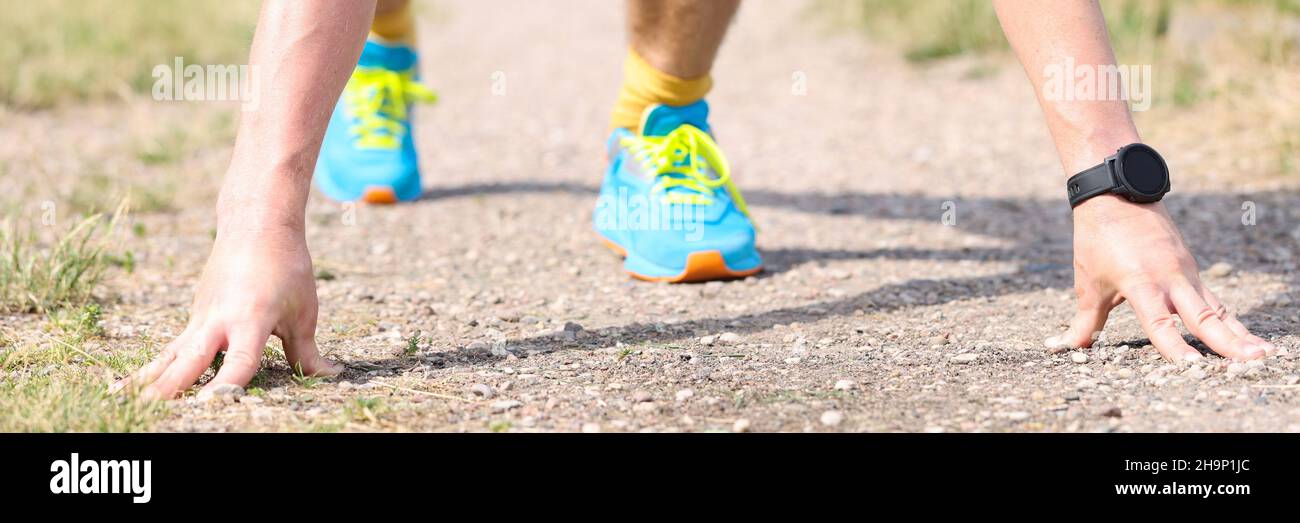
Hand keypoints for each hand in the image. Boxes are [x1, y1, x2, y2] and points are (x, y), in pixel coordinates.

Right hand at [112, 223, 341, 399]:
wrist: (256, 225)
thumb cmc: (286, 268)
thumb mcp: (303, 311)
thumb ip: (307, 352)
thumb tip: (329, 375)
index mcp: (250, 320)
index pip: (238, 362)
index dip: (227, 385)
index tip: (214, 403)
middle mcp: (218, 321)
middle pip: (189, 361)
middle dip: (169, 388)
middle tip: (149, 410)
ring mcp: (201, 318)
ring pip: (170, 355)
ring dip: (146, 379)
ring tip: (120, 400)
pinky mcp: (195, 316)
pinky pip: (172, 347)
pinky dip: (154, 367)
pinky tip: (133, 386)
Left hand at [1048, 194, 1274, 360]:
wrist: (1115, 194)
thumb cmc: (1097, 239)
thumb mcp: (1087, 283)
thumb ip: (1084, 322)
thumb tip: (1062, 347)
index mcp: (1141, 283)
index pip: (1159, 323)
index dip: (1175, 346)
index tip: (1193, 367)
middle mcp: (1170, 278)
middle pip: (1204, 316)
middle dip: (1229, 342)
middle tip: (1254, 361)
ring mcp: (1186, 272)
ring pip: (1218, 308)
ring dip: (1240, 332)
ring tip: (1264, 353)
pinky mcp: (1192, 268)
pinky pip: (1215, 298)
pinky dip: (1231, 318)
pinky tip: (1247, 336)